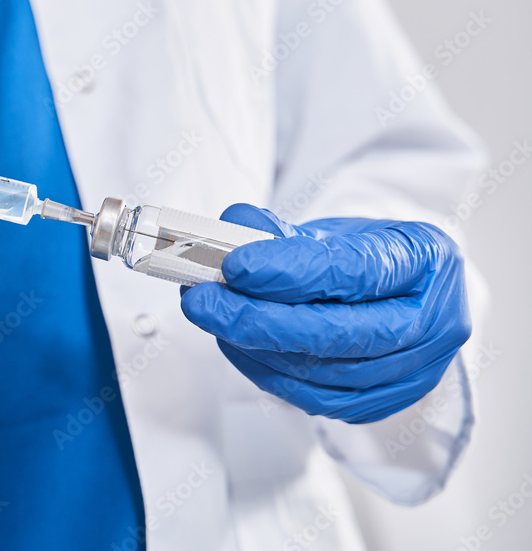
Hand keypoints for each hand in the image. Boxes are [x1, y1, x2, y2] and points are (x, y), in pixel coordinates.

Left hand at [180, 203, 470, 423]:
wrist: (403, 296)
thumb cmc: (367, 257)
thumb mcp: (333, 230)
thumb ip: (282, 232)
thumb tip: (230, 230)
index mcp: (426, 259)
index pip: (354, 271)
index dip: (290, 271)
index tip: (233, 265)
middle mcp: (432, 321)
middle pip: (337, 334)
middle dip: (257, 318)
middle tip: (201, 300)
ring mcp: (415, 371)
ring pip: (322, 373)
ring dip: (253, 346)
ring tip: (212, 316)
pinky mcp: (385, 403)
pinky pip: (316, 400)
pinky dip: (267, 372)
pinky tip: (236, 345)